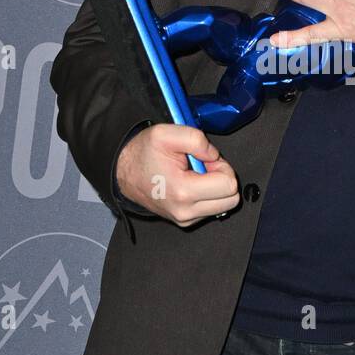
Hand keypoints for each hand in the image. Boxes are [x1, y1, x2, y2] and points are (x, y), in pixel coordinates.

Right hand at [115, 124, 239, 227]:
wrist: (123, 172)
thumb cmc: (143, 154)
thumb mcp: (166, 133)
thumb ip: (196, 139)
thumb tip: (214, 155)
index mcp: (183, 191)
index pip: (229, 185)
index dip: (222, 166)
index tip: (206, 159)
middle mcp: (185, 211)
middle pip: (231, 199)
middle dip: (222, 178)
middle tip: (203, 166)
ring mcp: (186, 219)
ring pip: (224, 205)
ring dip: (215, 187)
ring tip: (194, 174)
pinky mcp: (186, 221)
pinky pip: (212, 209)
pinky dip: (207, 195)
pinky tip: (190, 183)